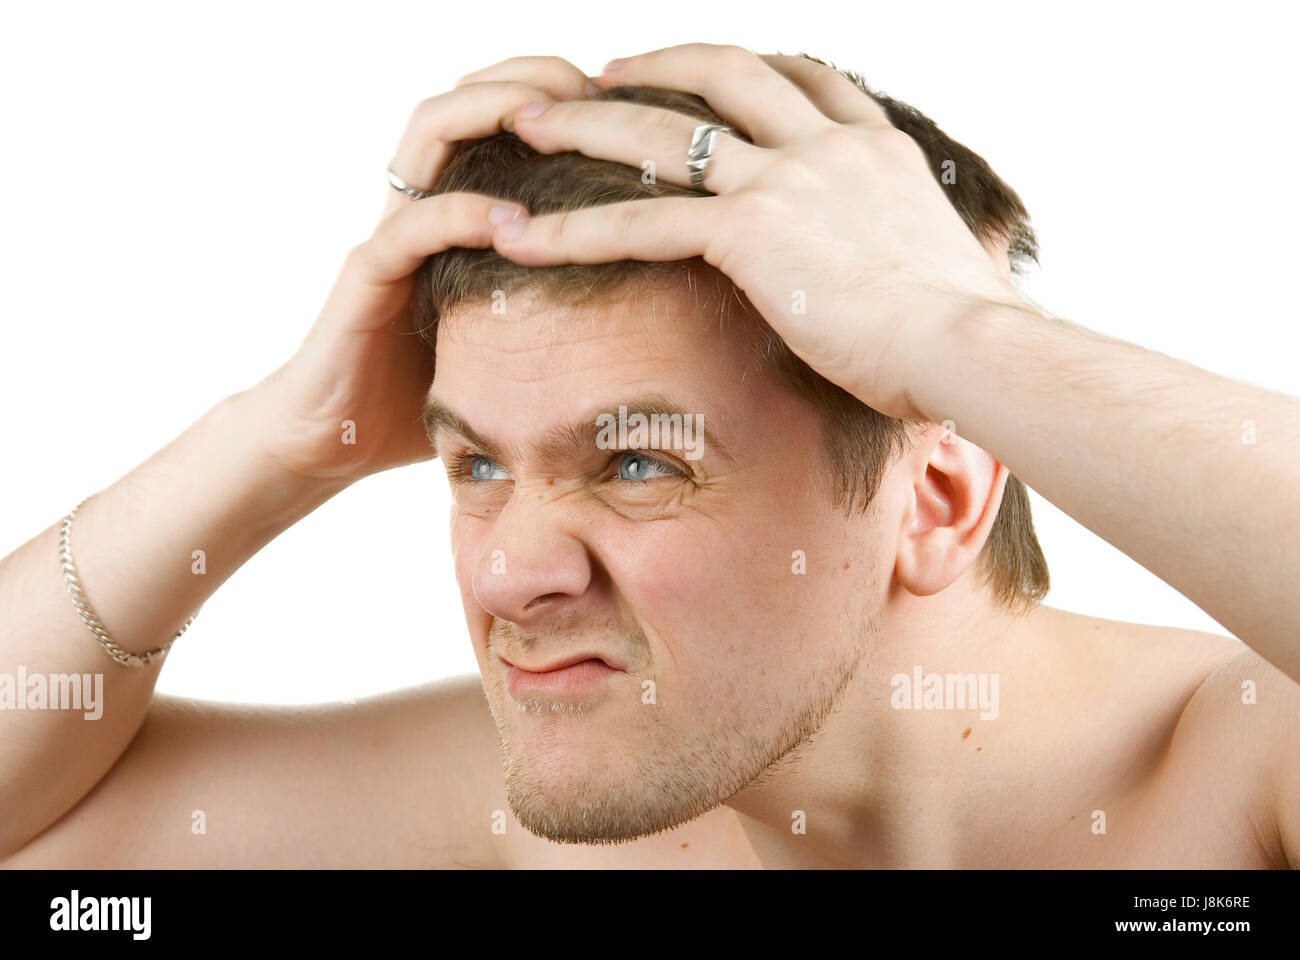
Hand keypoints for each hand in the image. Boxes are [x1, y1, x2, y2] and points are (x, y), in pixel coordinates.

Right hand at [247, 61, 595, 482]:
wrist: (338, 438)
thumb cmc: (428, 389)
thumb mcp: (508, 339)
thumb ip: (556, 308)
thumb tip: (647, 312)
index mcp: (453, 211)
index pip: (495, 117)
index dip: (551, 93)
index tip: (615, 103)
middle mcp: (420, 205)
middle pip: (464, 99)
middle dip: (526, 77)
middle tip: (588, 85)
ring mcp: (392, 234)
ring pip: (430, 133)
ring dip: (490, 111)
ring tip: (551, 117)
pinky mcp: (368, 277)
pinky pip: (412, 227)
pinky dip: (461, 213)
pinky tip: (512, 221)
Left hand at [487, 43, 1028, 421]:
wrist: (975, 347)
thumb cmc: (967, 334)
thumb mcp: (940, 267)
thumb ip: (900, 250)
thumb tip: (907, 284)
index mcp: (877, 148)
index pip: (801, 78)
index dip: (743, 69)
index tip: (700, 72)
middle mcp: (829, 146)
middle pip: (722, 75)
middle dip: (652, 69)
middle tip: (594, 77)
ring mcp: (788, 180)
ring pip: (663, 136)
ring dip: (587, 123)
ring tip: (527, 119)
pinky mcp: (751, 233)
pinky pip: (641, 224)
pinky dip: (574, 229)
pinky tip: (522, 236)